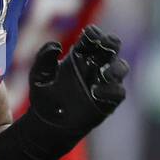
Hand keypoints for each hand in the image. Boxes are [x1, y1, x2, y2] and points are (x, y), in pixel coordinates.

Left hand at [0, 25, 127, 159]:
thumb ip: (43, 58)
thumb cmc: (44, 97)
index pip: (93, 38)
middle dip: (111, 43)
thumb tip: (56, 46)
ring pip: (120, 68)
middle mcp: (94, 67)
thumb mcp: (38, 75)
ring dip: (117, 67)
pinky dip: (112, 90)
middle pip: (111, 48)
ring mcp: (102, 84)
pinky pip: (118, 92)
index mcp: (79, 56)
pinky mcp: (106, 102)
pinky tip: (96, 93)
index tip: (90, 36)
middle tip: (104, 45)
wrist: (47, 125)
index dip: (95, 34)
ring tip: (107, 72)